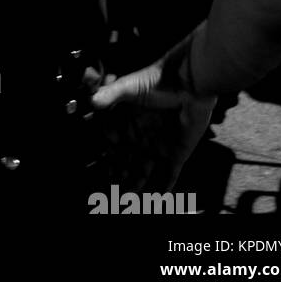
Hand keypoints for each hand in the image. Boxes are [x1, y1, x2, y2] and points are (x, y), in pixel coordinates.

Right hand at [87, 57, 215, 190]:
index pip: (114, 144)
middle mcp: (142, 136)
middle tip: (113, 191)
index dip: (107, 156)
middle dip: (120, 176)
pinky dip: (164, 188)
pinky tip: (159, 200)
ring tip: (129, 200)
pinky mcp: (177, 153)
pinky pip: (169, 175)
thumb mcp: (129, 86)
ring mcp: (159, 145)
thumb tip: (92, 102)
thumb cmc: (157, 81)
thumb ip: (109, 94)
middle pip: (128, 161)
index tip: (101, 168)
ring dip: (138, 186)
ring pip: (145, 172)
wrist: (189, 84)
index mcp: (128, 121)